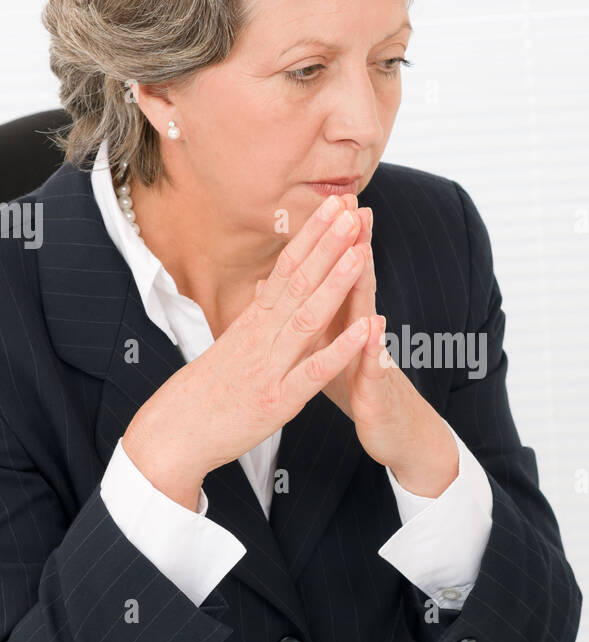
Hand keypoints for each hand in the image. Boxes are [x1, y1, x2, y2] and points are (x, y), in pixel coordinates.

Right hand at [122, 192, 374, 508]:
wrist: (172, 435)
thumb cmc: (204, 394)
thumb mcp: (231, 349)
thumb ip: (254, 321)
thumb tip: (268, 290)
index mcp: (252, 323)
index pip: (285, 268)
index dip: (311, 236)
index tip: (332, 206)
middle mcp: (261, 336)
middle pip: (298, 282)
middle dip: (327, 245)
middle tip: (352, 209)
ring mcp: (270, 366)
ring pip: (307, 317)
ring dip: (336, 283)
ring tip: (361, 252)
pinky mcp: (278, 401)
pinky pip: (313, 372)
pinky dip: (339, 349)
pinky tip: (364, 330)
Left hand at [318, 206, 459, 497]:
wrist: (394, 430)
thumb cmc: (355, 386)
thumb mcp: (326, 347)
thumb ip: (309, 314)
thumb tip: (279, 288)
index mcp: (342, 323)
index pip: (335, 275)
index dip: (329, 242)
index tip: (328, 203)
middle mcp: (362, 335)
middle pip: (356, 284)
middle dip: (354, 247)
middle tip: (355, 206)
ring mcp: (372, 360)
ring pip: (367, 318)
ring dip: (365, 286)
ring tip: (364, 251)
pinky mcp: (375, 392)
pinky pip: (373, 369)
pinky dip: (371, 349)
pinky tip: (373, 328)